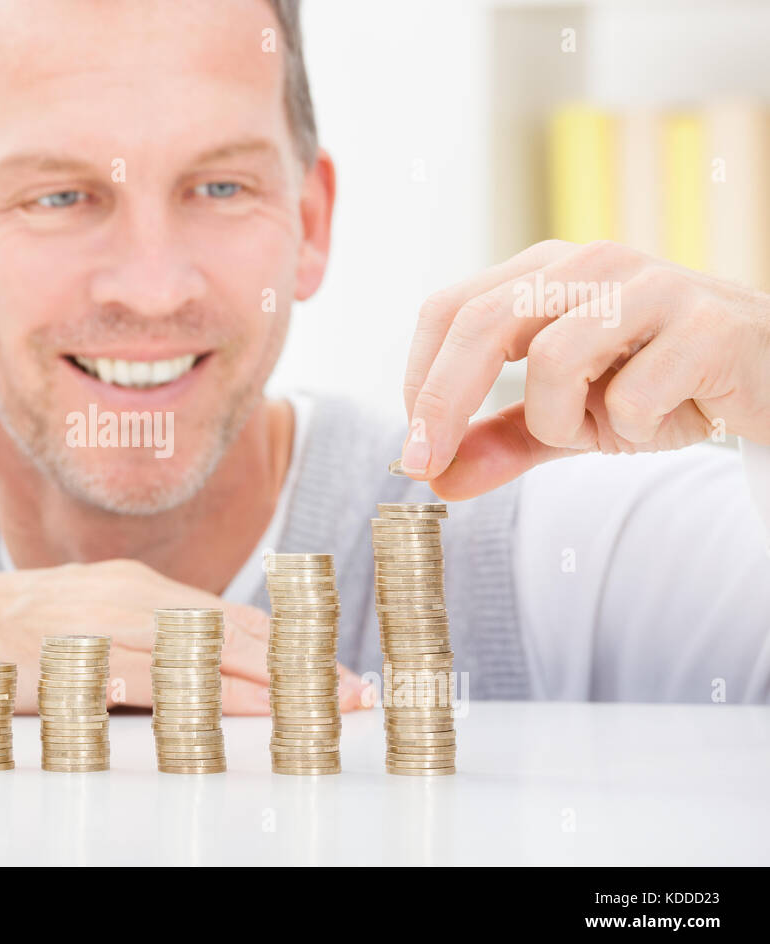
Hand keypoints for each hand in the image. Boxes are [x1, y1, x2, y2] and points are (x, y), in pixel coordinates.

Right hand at [0, 560, 370, 714]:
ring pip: (209, 657)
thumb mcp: (75, 624)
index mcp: (134, 586)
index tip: (338, 677)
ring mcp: (104, 625)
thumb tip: (193, 679)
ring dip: (276, 687)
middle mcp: (130, 596)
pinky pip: (156, 683)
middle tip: (360, 698)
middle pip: (237, 635)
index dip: (292, 650)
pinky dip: (209, 700)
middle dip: (304, 669)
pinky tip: (245, 718)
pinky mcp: (75, 659)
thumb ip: (136, 643)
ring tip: (328, 711)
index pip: (233, 620)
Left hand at [401, 239, 769, 498]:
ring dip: (562, 422)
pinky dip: (635, 427)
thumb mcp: (567, 420)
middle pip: (482, 323)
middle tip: (431, 465)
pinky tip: (668, 414)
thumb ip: (501, 441)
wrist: (768, 382)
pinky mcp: (704, 321)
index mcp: (543, 273)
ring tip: (604, 425)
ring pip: (552, 362)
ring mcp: (649, 284)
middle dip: (445, 404)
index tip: (414, 450)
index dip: (419, 381)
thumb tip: (435, 475)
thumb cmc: (660, 388)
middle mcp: (588, 264)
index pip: (450, 310)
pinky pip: (630, 396)